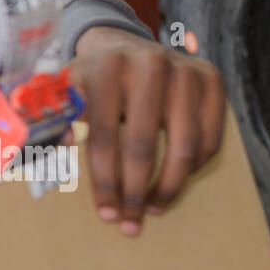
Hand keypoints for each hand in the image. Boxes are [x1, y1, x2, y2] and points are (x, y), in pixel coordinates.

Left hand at [68, 25, 226, 235]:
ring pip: (184, 149)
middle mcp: (148, 65)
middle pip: (143, 147)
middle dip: (135, 192)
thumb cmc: (92, 80)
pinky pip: (209, 140)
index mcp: (105, 68)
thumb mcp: (67, 91)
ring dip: (169, 188)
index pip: (103, 137)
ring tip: (153, 207)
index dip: (103, 180)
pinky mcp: (212, 80)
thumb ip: (57, 118)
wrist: (126, 47)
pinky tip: (174, 179)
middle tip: (130, 222)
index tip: (105, 213)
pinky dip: (194, 168)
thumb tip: (60, 146)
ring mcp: (185, 71)